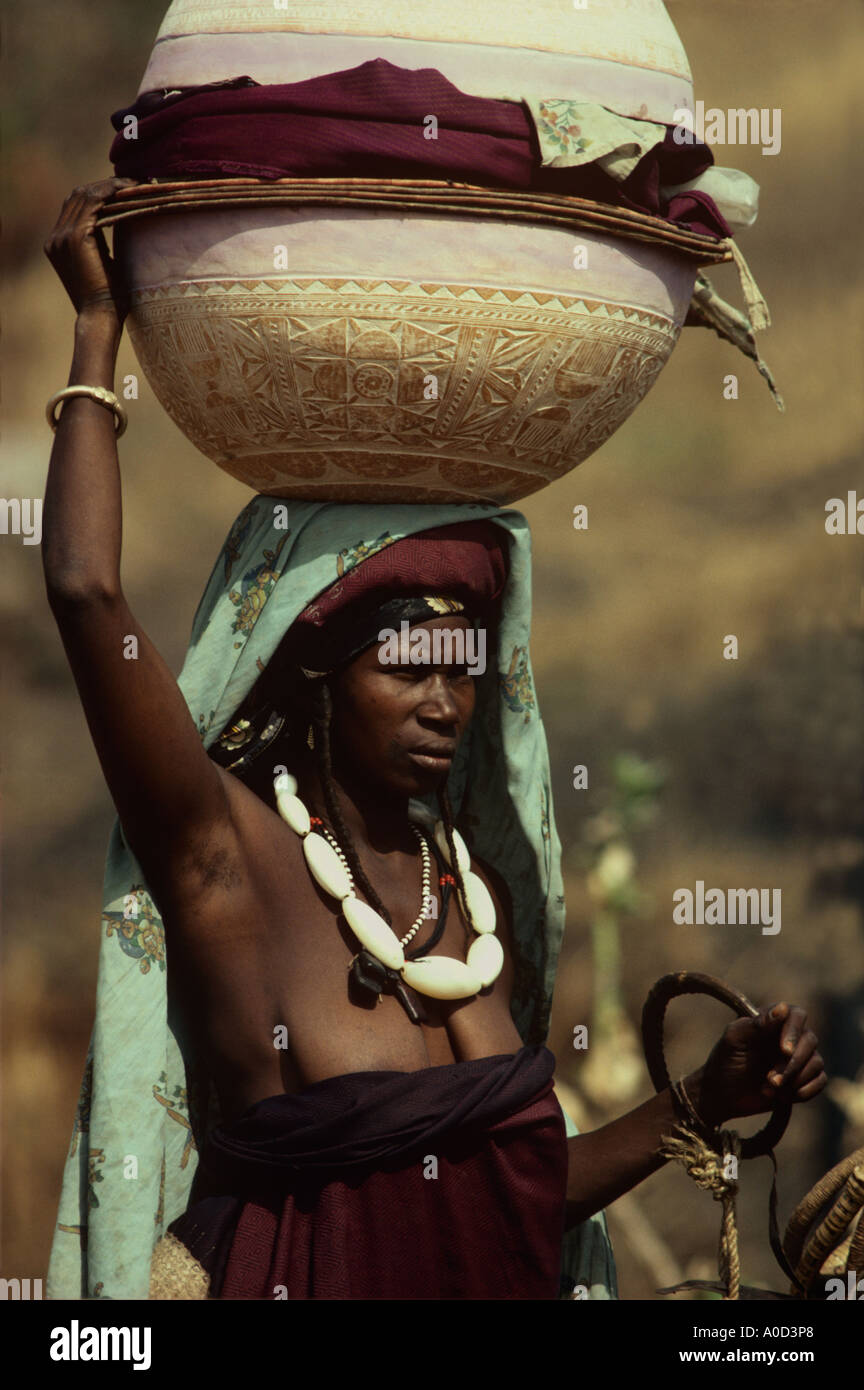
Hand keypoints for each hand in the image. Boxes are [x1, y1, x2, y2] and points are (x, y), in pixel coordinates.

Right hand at [43, 178, 136, 323]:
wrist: (101, 317)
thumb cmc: (110, 299)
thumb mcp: (104, 263)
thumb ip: (103, 242)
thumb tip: (121, 221)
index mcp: (59, 243)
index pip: (75, 205)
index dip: (99, 192)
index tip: (125, 189)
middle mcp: (56, 237)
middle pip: (78, 195)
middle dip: (106, 185)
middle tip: (134, 181)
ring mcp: (62, 236)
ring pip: (85, 195)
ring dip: (111, 186)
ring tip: (136, 183)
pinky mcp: (75, 238)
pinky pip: (93, 203)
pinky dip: (110, 193)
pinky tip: (129, 191)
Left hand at [688, 1002, 826, 1126]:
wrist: (723, 1094)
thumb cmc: (725, 1060)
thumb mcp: (735, 1039)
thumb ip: (757, 1023)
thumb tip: (783, 1008)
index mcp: (773, 1021)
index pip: (797, 1015)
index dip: (794, 1032)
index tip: (784, 1051)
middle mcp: (791, 1036)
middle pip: (810, 1041)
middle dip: (792, 1064)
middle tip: (770, 1079)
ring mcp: (799, 1058)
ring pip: (816, 1062)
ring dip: (795, 1079)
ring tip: (769, 1088)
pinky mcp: (804, 1079)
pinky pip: (820, 1081)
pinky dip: (804, 1091)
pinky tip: (782, 1097)